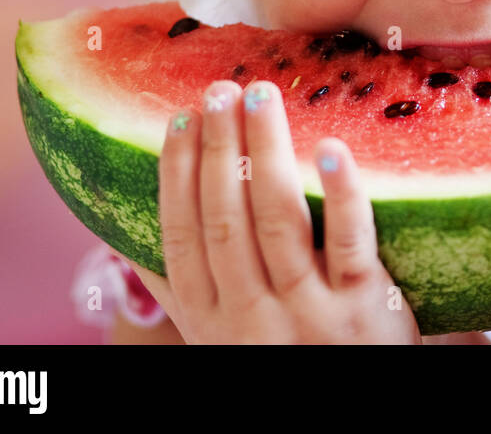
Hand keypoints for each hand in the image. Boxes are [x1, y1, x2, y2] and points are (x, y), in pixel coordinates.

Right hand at [125, 79, 420, 343]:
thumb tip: (124, 243)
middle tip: (220, 89)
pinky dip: (341, 194)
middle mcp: (250, 316)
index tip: (178, 117)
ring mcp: (308, 313)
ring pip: (279, 221)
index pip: (181, 234)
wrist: (349, 411)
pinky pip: (351, 243)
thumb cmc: (281, 359)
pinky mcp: (365, 309)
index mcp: (208, 319)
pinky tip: (332, 148)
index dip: (175, 174)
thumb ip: (184, 292)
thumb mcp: (220, 339)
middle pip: (226, 220)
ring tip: (261, 96)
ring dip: (266, 152)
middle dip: (218, 149)